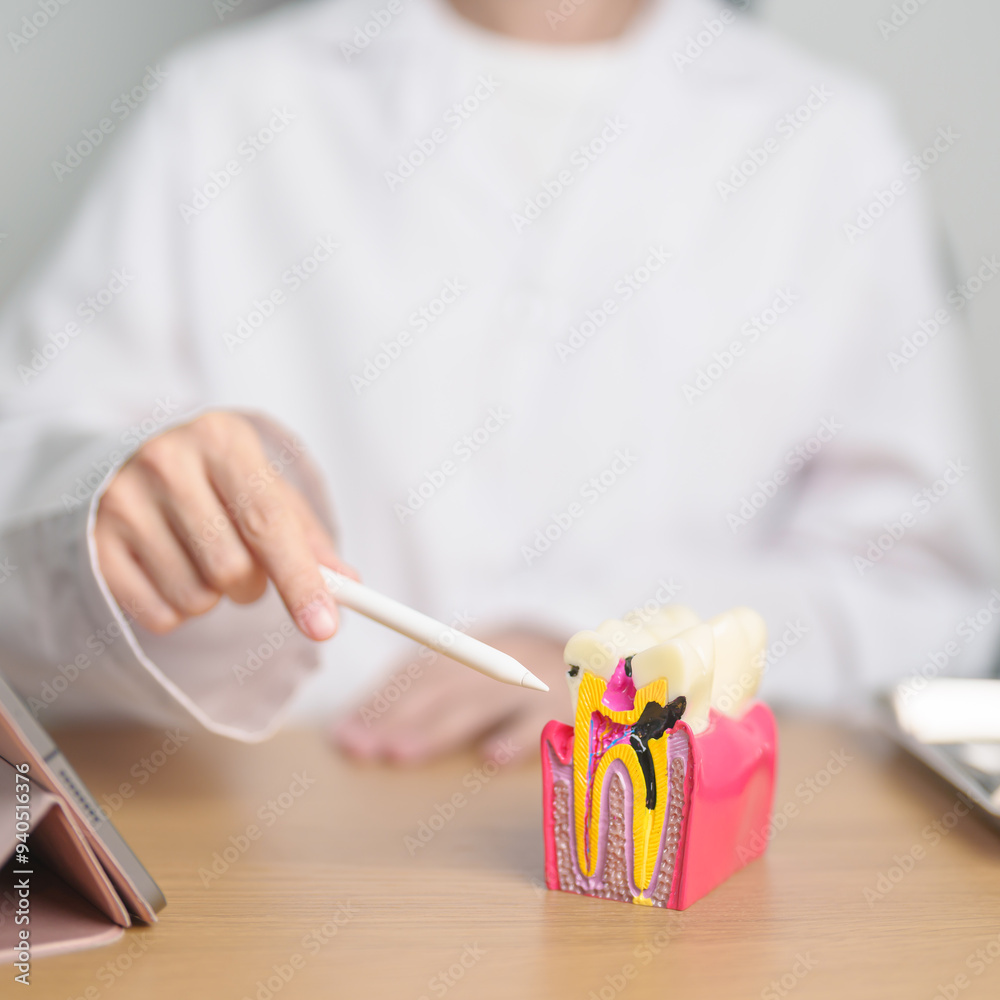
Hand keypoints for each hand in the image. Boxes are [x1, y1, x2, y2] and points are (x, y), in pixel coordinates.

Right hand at [95, 411, 354, 638]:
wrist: (137, 459)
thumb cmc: (219, 480)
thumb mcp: (266, 489)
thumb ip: (308, 537)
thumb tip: (347, 582)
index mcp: (221, 440)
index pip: (267, 522)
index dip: (300, 580)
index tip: (325, 625)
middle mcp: (166, 462)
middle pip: (232, 569)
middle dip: (252, 585)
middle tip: (244, 567)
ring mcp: (122, 501)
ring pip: (195, 598)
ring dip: (214, 598)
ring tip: (201, 561)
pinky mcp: (95, 542)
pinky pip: (158, 614)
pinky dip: (177, 611)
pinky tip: (170, 571)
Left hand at [330, 629, 571, 764]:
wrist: (625, 658)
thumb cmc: (547, 673)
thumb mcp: (498, 666)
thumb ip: (450, 689)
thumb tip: (379, 726)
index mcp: (483, 644)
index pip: (421, 668)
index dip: (381, 697)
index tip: (345, 730)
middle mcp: (506, 653)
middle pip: (442, 683)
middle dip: (395, 716)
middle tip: (359, 749)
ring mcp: (541, 675)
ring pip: (482, 700)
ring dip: (439, 727)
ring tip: (399, 754)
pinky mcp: (575, 700)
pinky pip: (547, 717)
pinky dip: (521, 735)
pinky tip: (491, 758)